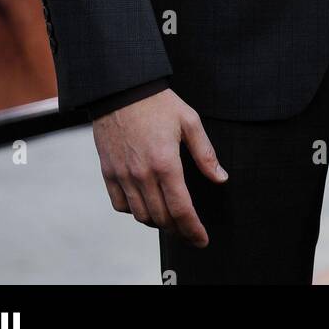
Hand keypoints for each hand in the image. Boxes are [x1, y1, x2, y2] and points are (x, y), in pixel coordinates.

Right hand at [93, 88, 226, 244]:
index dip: (193, 229)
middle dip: (178, 230)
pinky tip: (145, 205)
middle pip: (162, 218)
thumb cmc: (157, 103)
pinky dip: (134, 212)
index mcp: (165, 163)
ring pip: (141, 216)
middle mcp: (142, 174)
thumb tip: (220, 177)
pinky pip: (120, 205)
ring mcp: (122, 175)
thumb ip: (205, 153)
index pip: (181, 209)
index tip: (201, 239)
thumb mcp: (189, 121)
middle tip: (188, 230)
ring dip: (157, 223)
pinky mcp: (108, 172)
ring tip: (169, 220)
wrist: (121, 89)